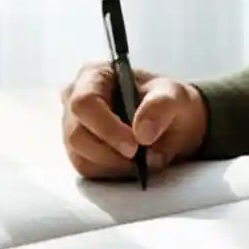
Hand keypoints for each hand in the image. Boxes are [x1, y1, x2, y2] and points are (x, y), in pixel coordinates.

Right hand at [60, 63, 206, 179]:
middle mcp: (74, 101)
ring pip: (81, 157)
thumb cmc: (168, 103)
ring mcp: (73, 129)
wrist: (172, 124)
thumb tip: (142, 132)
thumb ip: (161, 106)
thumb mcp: (175, 96)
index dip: (106, 128)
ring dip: (116, 165)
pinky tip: (133, 164)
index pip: (84, 103)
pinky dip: (114, 173)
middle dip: (112, 153)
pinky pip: (89, 170)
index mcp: (93, 76)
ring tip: (144, 159)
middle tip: (145, 158)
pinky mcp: (79, 153)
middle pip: (77, 135)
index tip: (134, 145)